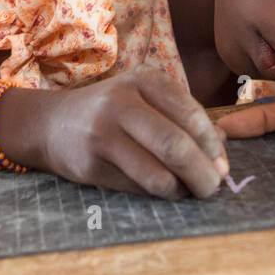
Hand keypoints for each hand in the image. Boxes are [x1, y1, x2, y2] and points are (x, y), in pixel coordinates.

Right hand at [39, 67, 228, 198]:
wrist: (52, 124)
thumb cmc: (112, 111)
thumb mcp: (145, 99)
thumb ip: (183, 118)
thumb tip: (222, 154)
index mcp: (142, 79)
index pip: (191, 114)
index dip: (212, 145)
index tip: (222, 164)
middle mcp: (120, 103)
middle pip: (175, 146)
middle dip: (203, 173)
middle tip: (214, 187)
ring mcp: (102, 135)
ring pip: (157, 174)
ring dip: (181, 190)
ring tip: (189, 192)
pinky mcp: (90, 166)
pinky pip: (136, 188)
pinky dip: (157, 194)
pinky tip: (161, 190)